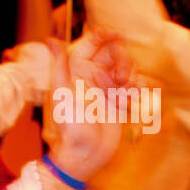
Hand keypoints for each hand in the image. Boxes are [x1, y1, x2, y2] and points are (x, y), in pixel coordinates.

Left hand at [46, 30, 133, 184]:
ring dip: (132, 77)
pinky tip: (132, 102)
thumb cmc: (69, 127)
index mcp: (77, 69)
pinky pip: (135, 86)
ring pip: (127, 67)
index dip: (105, 34)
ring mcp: (107, 87)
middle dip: (123, 60)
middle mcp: (93, 75)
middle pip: (115, 52)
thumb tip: (51, 40)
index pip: (93, 41)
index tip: (116, 35)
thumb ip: (59, 66)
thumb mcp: (61, 95)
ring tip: (125, 96)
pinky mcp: (119, 100)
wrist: (84, 155)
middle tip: (122, 79)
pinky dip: (138, 90)